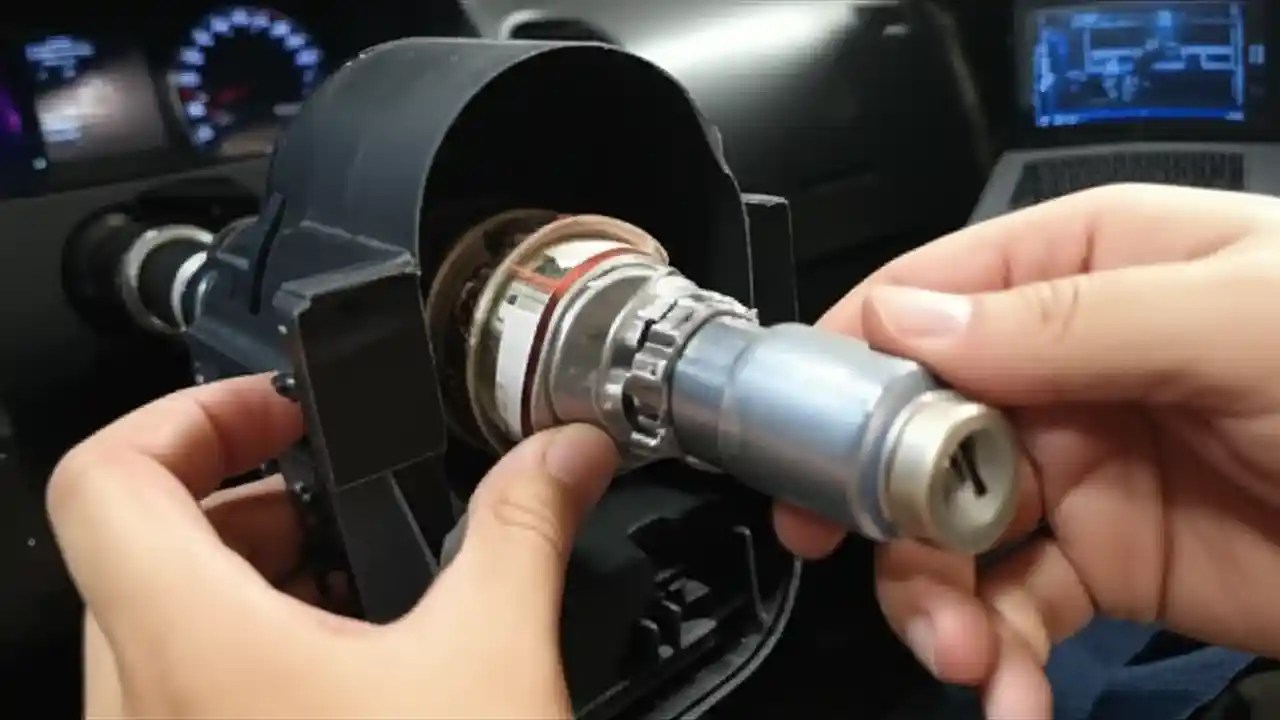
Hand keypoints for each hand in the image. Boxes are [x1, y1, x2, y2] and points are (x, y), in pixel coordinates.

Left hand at [47, 375, 617, 717]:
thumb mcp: (496, 656)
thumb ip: (524, 528)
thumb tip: (564, 454)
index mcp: (194, 648)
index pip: (105, 478)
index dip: (186, 415)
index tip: (274, 416)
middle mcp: (147, 707)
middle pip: (132, 543)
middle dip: (241, 499)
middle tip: (328, 498)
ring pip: (153, 623)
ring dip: (246, 578)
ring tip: (351, 588)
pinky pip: (182, 690)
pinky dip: (250, 647)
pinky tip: (353, 673)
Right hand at [771, 184, 1279, 716]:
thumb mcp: (1241, 319)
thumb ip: (1068, 321)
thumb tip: (911, 322)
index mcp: (1084, 270)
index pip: (926, 299)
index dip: (851, 367)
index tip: (807, 445)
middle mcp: (1063, 369)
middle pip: (917, 434)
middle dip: (888, 512)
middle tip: (884, 568)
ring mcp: (1083, 473)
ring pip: (952, 535)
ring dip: (940, 603)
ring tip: (970, 658)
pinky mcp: (1111, 565)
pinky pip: (1016, 610)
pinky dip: (1000, 659)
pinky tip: (1010, 691)